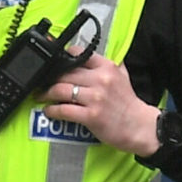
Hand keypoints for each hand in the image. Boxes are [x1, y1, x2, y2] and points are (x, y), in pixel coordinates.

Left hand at [42, 53, 159, 156]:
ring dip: (46, 94)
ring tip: (41, 96)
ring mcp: (96, 98)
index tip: (53, 65)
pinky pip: (63, 110)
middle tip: (42, 84)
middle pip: (64, 73)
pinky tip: (49, 111)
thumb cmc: (128, 103)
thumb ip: (104, 65)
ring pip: (60, 90)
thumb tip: (86, 58)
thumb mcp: (121, 76)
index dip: (62, 58)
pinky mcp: (91, 115)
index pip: (79, 54)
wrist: (139, 126)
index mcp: (107, 67)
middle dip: (49, 79)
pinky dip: (52, 110)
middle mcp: (101, 79)